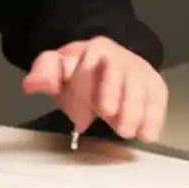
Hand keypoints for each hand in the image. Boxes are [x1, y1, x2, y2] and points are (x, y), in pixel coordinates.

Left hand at [22, 36, 167, 142]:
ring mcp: (139, 72)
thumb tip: (31, 84)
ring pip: (141, 88)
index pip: (89, 67)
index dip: (84, 92)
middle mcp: (120, 59)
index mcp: (94, 51)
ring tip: (129, 133)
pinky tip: (149, 135)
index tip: (80, 118)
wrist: (106, 68)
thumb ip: (45, 74)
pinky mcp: (153, 87)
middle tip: (111, 119)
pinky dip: (154, 118)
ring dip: (136, 111)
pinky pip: (157, 101)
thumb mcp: (57, 70)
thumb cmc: (80, 75)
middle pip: (120, 74)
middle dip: (116, 97)